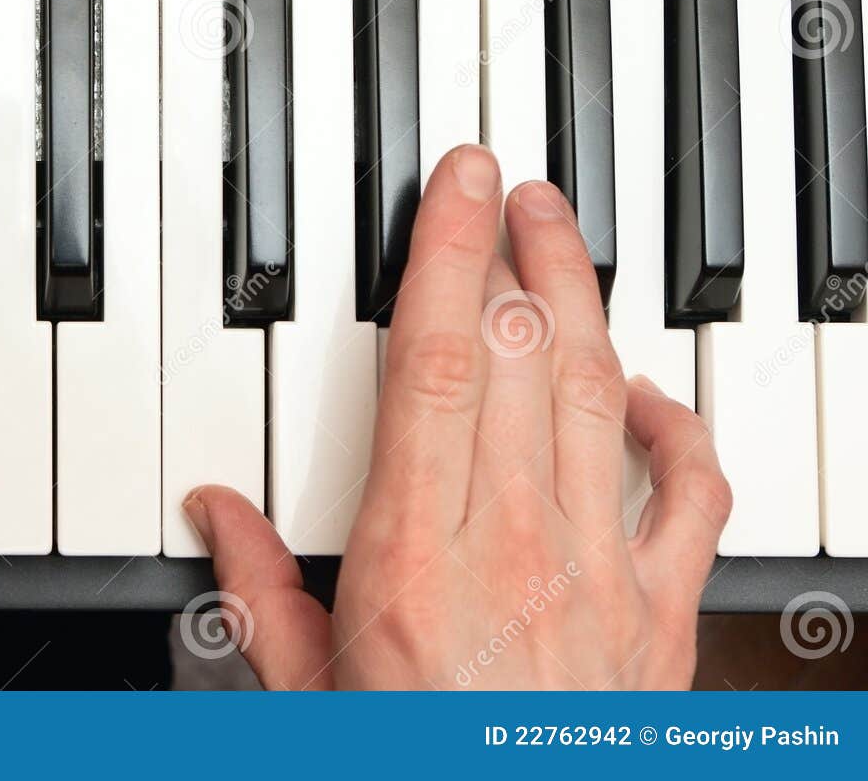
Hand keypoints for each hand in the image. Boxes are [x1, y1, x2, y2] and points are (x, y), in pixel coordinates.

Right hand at [186, 145, 731, 689]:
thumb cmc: (406, 767)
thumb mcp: (303, 693)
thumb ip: (255, 588)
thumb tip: (210, 511)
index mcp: (411, 556)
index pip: (433, 362)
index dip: (450, 255)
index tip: (459, 184)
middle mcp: (511, 545)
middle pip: (521, 354)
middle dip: (518, 247)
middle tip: (508, 179)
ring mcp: (598, 574)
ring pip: (596, 395)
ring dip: (581, 299)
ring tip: (562, 231)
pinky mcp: (662, 612)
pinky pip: (691, 494)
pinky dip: (674, 426)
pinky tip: (644, 388)